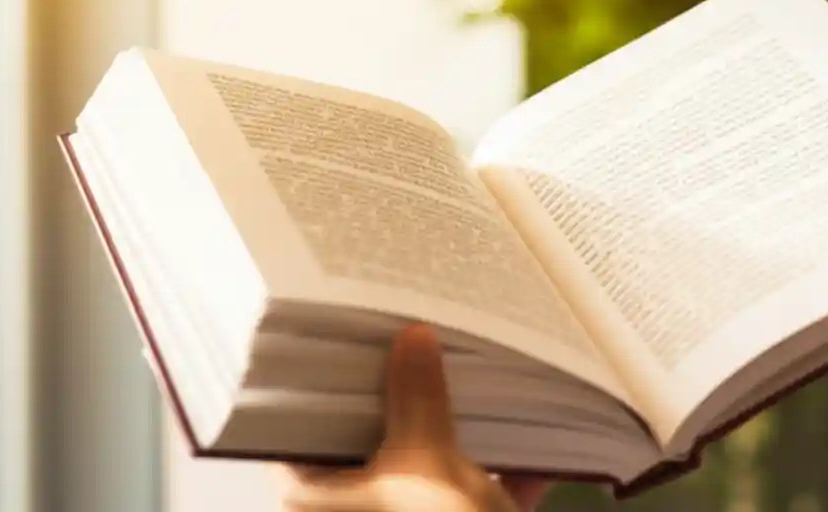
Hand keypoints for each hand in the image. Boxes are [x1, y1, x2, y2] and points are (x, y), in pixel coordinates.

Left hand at [284, 324, 548, 510]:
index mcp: (313, 498)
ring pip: (420, 464)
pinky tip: (530, 447)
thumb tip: (411, 341)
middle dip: (400, 392)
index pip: (298, 423)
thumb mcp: (426, 463)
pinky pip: (467, 495)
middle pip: (366, 436)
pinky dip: (496, 473)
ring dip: (453, 428)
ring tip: (473, 376)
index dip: (319, 379)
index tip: (345, 334)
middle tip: (415, 339)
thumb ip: (416, 398)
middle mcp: (347, 511)